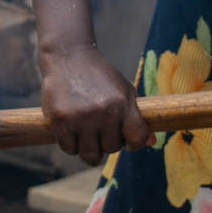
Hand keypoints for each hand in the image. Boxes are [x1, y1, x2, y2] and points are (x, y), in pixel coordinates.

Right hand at [39, 43, 150, 166]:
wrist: (68, 57)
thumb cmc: (98, 76)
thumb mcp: (123, 90)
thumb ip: (136, 116)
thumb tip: (152, 142)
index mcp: (122, 104)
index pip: (137, 138)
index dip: (134, 144)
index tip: (126, 141)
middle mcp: (103, 112)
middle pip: (111, 149)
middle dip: (106, 143)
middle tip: (99, 130)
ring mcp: (80, 117)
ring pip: (89, 155)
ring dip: (88, 149)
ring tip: (85, 135)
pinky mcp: (59, 120)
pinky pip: (68, 148)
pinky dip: (69, 144)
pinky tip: (70, 131)